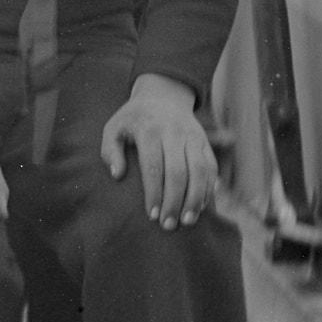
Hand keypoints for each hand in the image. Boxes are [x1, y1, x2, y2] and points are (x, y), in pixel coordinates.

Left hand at [101, 73, 218, 227]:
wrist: (162, 96)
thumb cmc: (132, 119)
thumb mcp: (113, 128)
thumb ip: (110, 150)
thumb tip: (117, 174)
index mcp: (149, 129)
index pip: (153, 166)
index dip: (154, 192)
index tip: (151, 215)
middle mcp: (174, 132)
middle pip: (178, 172)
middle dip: (174, 201)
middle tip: (168, 225)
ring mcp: (193, 136)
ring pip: (200, 171)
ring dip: (196, 199)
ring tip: (187, 221)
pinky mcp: (204, 141)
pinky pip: (211, 167)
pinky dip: (208, 189)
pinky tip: (201, 207)